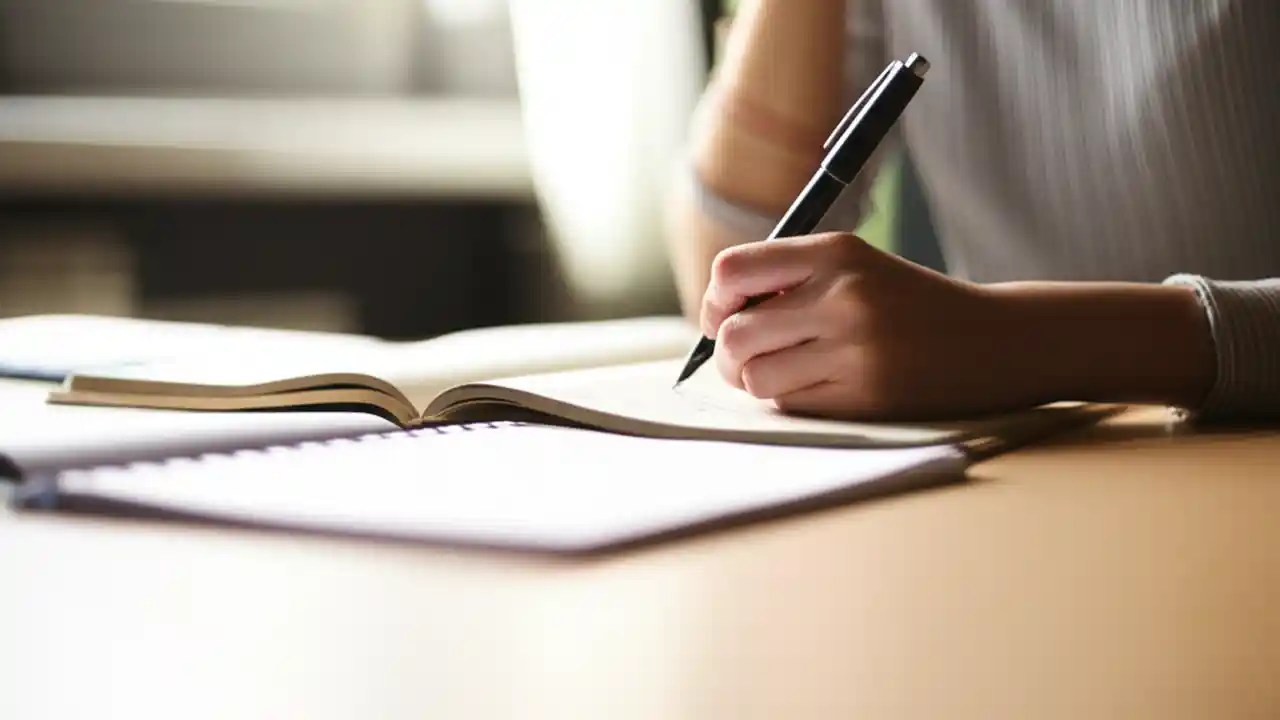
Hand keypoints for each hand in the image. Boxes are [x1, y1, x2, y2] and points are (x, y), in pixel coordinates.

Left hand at [702, 232, 1031, 419]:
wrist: (996, 340)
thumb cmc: (911, 305)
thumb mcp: (858, 268)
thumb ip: (792, 279)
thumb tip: (715, 316)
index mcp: (836, 253)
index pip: (732, 271)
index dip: (715, 300)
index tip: (724, 316)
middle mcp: (843, 295)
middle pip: (734, 333)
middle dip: (727, 354)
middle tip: (745, 360)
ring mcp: (855, 348)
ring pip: (755, 376)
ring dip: (758, 382)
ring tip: (783, 375)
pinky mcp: (866, 395)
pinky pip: (790, 405)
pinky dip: (790, 401)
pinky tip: (819, 389)